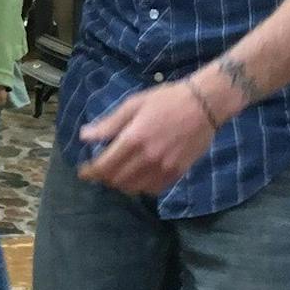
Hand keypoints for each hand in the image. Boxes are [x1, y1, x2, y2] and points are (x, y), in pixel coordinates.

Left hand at [76, 80, 218, 194]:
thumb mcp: (133, 105)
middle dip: (104, 178)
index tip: (84, 172)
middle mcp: (147, 158)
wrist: (205, 104)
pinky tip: (139, 176)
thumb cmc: (166, 100)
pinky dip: (141, 187)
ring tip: (119, 173)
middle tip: (102, 170)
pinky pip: (153, 190)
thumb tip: (84, 136)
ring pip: (133, 188)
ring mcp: (164, 168)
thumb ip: (109, 124)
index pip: (104, 166)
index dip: (90, 172)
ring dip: (122, 184)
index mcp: (133, 139)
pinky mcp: (178, 173)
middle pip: (116, 180)